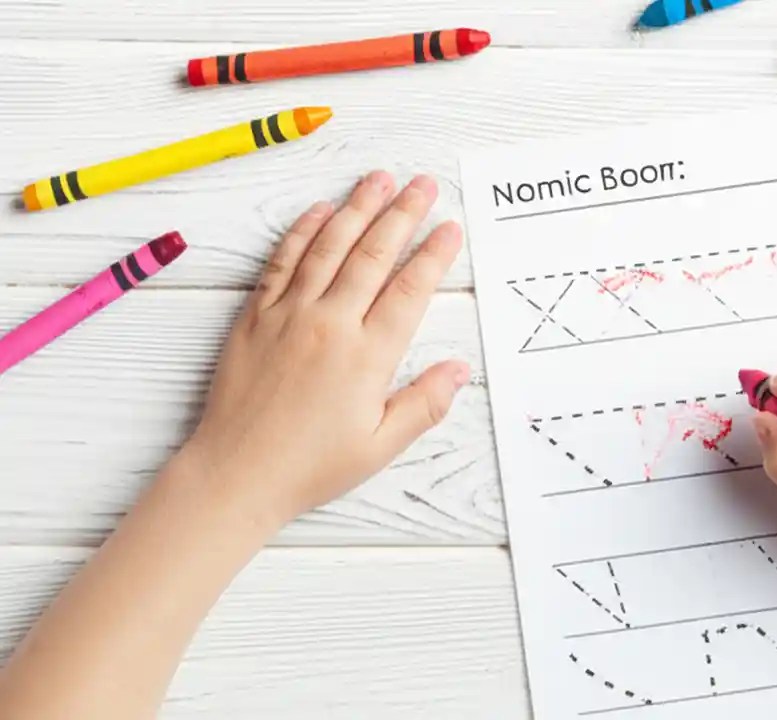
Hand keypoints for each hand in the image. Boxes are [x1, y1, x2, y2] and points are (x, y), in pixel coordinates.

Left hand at [183, 171, 468, 524]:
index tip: (449, 227)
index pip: (410, 290)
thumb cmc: (309, 466)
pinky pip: (282, 262)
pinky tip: (320, 210)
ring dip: (357, 208)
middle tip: (423, 184)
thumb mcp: (380, 446)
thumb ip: (424, 404)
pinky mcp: (255, 317)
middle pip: (374, 255)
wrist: (236, 473)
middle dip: (402, 214)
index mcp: (367, 356)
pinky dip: (303, 232)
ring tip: (379, 180)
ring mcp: (289, 316)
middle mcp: (330, 325)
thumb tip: (459, 371)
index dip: (433, 254)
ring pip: (329, 247)